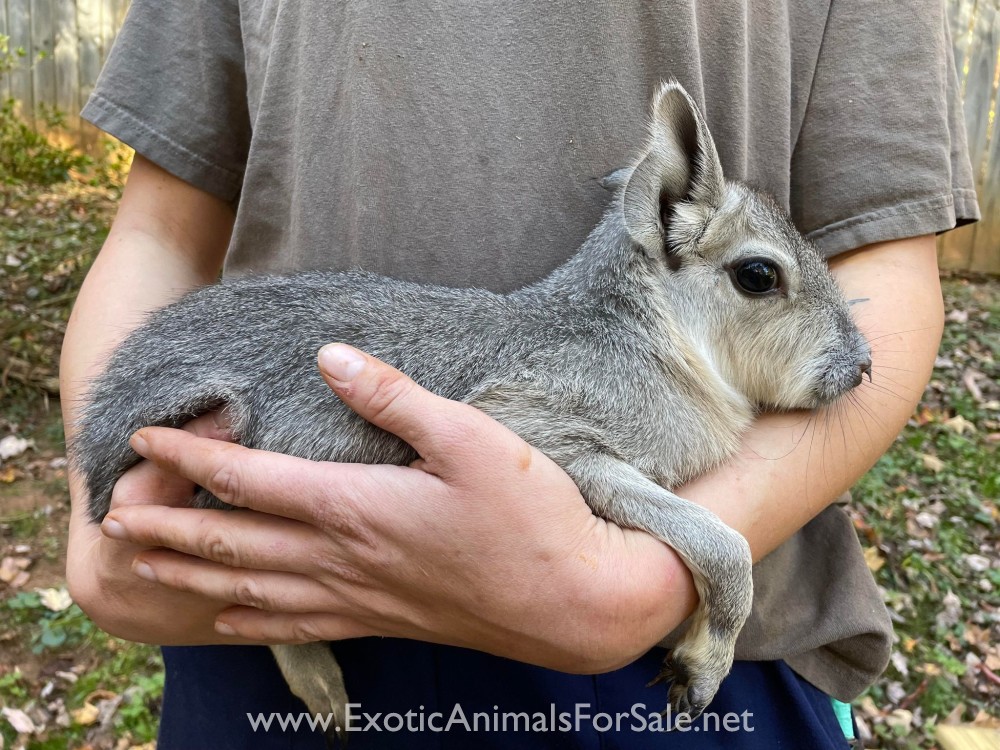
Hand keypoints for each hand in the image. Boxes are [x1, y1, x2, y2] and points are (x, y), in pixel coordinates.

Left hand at [100, 344, 696, 671]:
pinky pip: (296, 626)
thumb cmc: (528, 516)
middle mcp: (344, 558)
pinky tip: (227, 622)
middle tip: (112, 515)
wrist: (572, 602)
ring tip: (147, 565)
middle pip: (232, 543)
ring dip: (192, 575)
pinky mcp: (382, 621)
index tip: (147, 439)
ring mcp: (360, 598)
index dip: (191, 459)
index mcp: (356, 506)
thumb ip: (393, 396)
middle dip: (167, 526)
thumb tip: (330, 356)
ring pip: (252, 589)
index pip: (249, 480)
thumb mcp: (470, 436)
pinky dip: (249, 623)